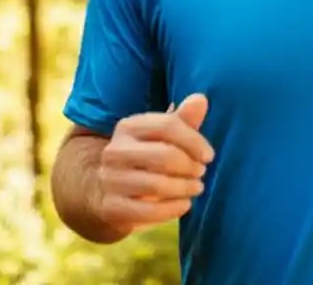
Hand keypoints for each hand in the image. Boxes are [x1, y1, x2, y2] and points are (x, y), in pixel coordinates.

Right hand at [95, 93, 214, 233]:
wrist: (103, 190)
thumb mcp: (161, 137)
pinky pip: (149, 212)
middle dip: (190, 166)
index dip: (194, 141)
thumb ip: (182, 120)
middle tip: (201, 173)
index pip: (167, 126)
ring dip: (185, 188)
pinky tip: (184, 204)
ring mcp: (110, 180)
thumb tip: (201, 99)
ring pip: (158, 185)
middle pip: (165, 156)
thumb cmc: (144, 157)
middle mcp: (115, 151)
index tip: (208, 156)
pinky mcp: (112, 207)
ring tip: (196, 187)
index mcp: (128, 127)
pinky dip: (174, 209)